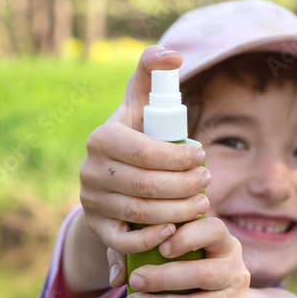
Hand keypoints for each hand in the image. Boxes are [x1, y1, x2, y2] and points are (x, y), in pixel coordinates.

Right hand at [79, 46, 210, 286]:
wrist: (114, 172)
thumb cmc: (137, 130)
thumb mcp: (140, 98)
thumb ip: (152, 69)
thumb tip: (174, 55)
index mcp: (102, 138)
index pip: (148, 153)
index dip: (181, 158)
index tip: (203, 156)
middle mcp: (90, 170)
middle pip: (148, 186)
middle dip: (185, 186)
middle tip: (207, 182)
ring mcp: (91, 201)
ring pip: (141, 213)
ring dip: (178, 211)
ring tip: (202, 203)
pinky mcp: (96, 228)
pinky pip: (123, 242)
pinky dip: (152, 238)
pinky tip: (174, 229)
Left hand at [123, 217, 251, 297]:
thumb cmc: (186, 279)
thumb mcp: (171, 260)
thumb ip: (140, 255)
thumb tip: (118, 276)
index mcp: (226, 246)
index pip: (215, 230)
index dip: (188, 236)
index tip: (161, 247)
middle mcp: (238, 272)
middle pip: (204, 274)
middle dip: (163, 278)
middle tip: (134, 281)